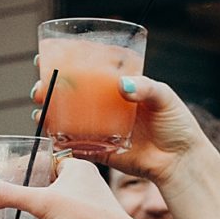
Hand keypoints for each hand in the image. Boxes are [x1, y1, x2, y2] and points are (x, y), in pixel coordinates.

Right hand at [32, 71, 207, 185]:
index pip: (87, 70)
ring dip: (48, 113)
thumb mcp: (164, 98)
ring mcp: (100, 129)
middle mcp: (104, 107)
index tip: (43, 59)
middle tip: (39, 88)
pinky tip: (49, 134)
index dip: (63, 63)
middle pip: (69, 94)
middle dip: (48, 89)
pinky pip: (76, 146)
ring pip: (67, 119)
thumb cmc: (177, 124)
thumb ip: (146, 88)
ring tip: (39, 109)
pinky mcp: (101, 151)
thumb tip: (122, 85)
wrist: (180, 160)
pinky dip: (59, 140)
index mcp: (116, 88)